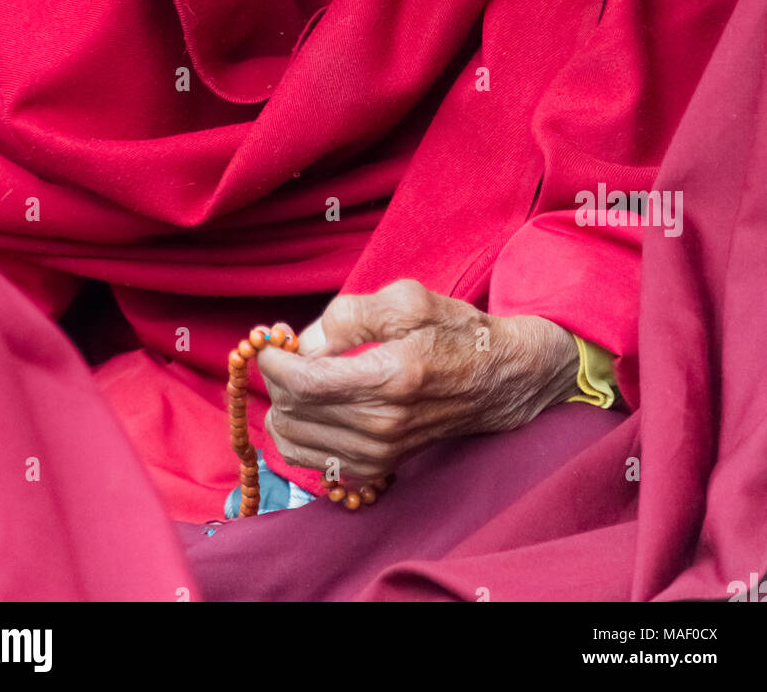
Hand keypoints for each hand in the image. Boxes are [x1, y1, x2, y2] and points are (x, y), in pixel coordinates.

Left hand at [256, 279, 579, 481]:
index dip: (274, 361)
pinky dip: (298, 431)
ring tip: (300, 376)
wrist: (497, 379)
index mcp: (390, 379)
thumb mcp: (407, 300)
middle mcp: (382, 425)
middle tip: (288, 351)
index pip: (305, 384)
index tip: (271, 340)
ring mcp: (379, 453)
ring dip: (283, 405)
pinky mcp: (377, 467)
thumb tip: (306, 345)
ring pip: (295, 440)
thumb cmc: (453, 331)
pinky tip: (311, 404)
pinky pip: (311, 459)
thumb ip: (350, 316)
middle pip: (293, 412)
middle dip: (278, 377)